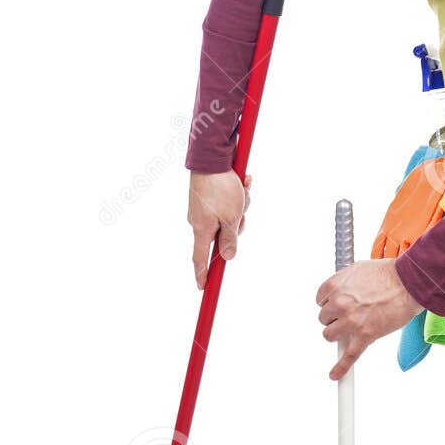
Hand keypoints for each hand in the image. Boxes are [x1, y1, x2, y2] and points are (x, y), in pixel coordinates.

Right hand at [188, 170, 249, 288]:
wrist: (211, 156)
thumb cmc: (221, 189)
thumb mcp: (232, 218)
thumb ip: (230, 239)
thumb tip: (228, 258)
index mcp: (203, 230)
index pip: (200, 259)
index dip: (202, 275)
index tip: (202, 287)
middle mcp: (199, 221)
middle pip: (221, 236)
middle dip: (237, 225)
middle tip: (244, 211)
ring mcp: (202, 209)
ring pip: (228, 218)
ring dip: (241, 207)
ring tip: (244, 190)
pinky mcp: (207, 197)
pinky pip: (226, 203)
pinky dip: (237, 195)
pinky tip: (244, 181)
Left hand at [316, 259, 421, 380]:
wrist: (408, 283)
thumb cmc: (388, 274)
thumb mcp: (359, 269)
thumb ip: (345, 280)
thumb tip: (341, 288)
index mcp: (335, 286)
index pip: (320, 300)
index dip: (330, 303)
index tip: (338, 305)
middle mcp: (339, 303)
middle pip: (324, 318)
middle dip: (335, 318)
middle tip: (349, 315)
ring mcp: (351, 321)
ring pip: (330, 335)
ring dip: (337, 335)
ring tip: (348, 331)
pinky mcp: (365, 336)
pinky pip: (349, 356)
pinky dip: (341, 368)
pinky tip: (335, 375)